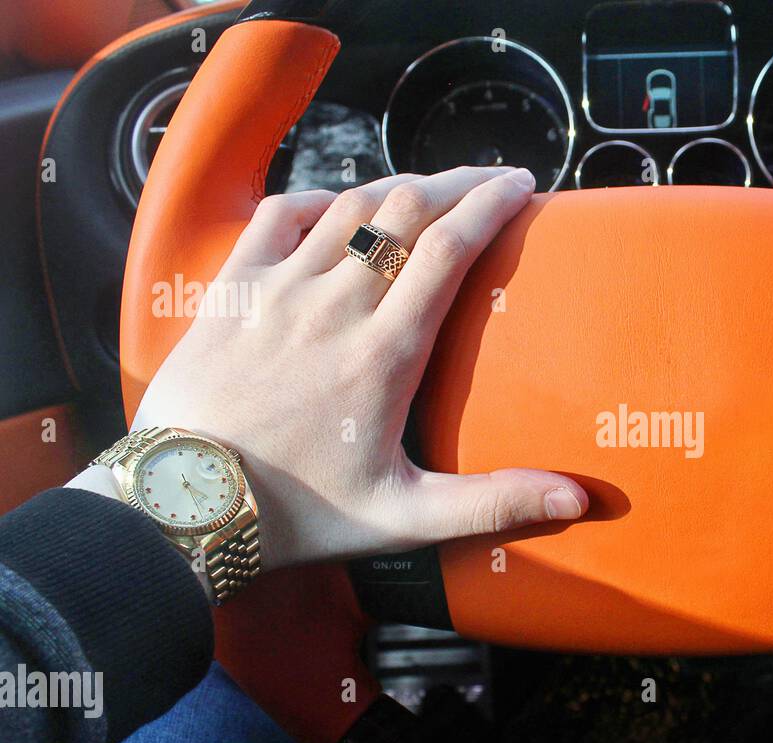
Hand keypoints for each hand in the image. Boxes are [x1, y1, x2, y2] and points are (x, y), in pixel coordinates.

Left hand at [120, 167, 587, 570]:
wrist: (184, 508)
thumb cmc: (300, 516)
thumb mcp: (406, 519)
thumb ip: (492, 504)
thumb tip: (576, 501)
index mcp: (386, 353)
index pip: (448, 249)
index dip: (489, 205)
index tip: (520, 186)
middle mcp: (336, 306)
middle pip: (406, 211)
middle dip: (456, 183)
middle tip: (489, 181)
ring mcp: (279, 291)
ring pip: (350, 206)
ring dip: (398, 187)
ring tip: (429, 190)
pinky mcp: (232, 291)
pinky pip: (281, 215)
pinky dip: (320, 200)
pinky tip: (339, 209)